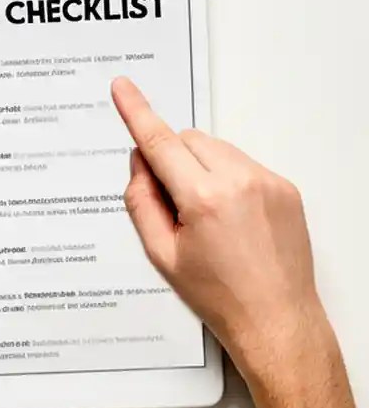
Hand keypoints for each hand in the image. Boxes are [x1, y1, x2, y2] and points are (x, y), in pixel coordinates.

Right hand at [110, 77, 324, 367]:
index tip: (123, 88)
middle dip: (170, 158)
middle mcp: (240, 182)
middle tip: (169, 202)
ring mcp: (268, 182)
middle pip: (188, 140)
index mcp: (204, 199)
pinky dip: (225, 178)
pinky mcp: (285, 188)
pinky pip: (242, 163)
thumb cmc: (220, 295)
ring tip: (204, 216)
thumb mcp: (161, 253)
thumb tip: (139, 164)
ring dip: (199, 166)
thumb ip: (141, 201)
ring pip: (215, 148)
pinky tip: (228, 217)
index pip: (160, 143)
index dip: (136, 112)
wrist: (276, 319)